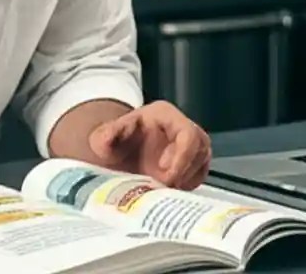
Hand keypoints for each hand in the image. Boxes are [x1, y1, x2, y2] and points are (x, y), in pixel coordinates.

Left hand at [88, 101, 210, 189]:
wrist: (117, 156)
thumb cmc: (114, 144)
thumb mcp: (103, 139)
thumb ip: (105, 135)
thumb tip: (106, 138)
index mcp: (164, 114)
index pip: (187, 133)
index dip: (181, 155)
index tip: (163, 171)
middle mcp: (182, 127)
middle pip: (200, 148)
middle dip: (184, 170)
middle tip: (164, 185)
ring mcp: (190, 145)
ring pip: (202, 162)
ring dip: (186, 179)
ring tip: (164, 189)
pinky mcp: (192, 162)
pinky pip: (200, 174)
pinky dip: (187, 185)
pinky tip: (169, 191)